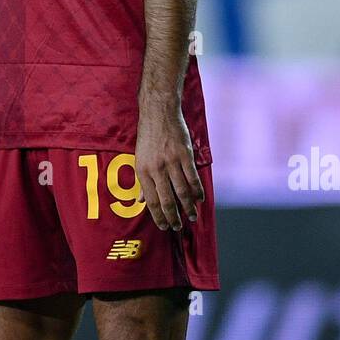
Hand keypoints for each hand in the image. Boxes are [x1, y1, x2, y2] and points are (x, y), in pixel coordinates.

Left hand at [135, 106, 203, 231]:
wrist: (158, 112)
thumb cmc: (148, 136)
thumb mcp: (139, 158)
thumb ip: (141, 180)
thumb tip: (140, 200)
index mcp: (142, 170)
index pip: (151, 201)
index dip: (158, 217)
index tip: (164, 226)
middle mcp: (156, 168)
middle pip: (166, 200)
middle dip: (173, 217)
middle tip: (178, 227)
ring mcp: (171, 161)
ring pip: (181, 191)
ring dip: (188, 207)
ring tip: (192, 217)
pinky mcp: (184, 154)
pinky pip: (192, 177)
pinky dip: (197, 191)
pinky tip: (200, 199)